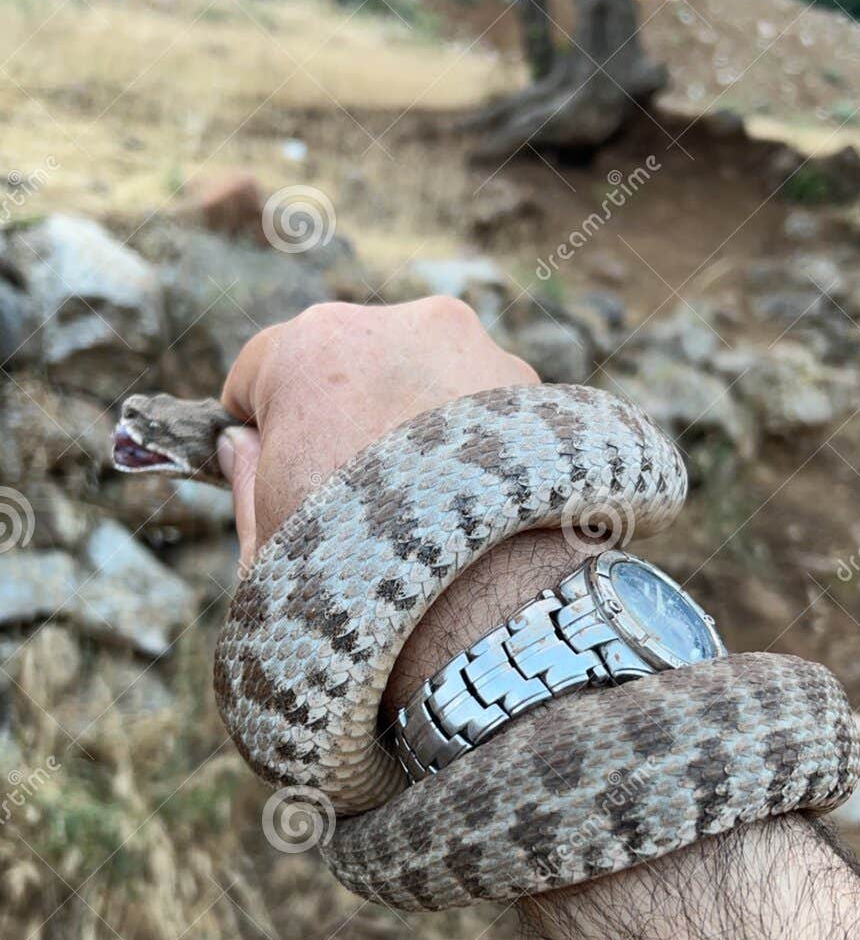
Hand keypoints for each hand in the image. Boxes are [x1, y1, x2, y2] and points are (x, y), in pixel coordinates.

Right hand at [217, 297, 575, 711]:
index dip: (256, 427)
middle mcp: (401, 324)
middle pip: (347, 364)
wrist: (489, 615)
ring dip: (412, 425)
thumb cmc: (360, 581)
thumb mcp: (269, 546)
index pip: (258, 370)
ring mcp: (481, 350)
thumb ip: (245, 480)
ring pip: (422, 378)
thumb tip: (242, 447)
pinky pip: (483, 407)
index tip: (267, 470)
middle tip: (351, 500)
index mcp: (312, 349)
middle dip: (340, 418)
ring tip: (421, 511)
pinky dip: (471, 444)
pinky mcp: (537, 392)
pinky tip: (470, 508)